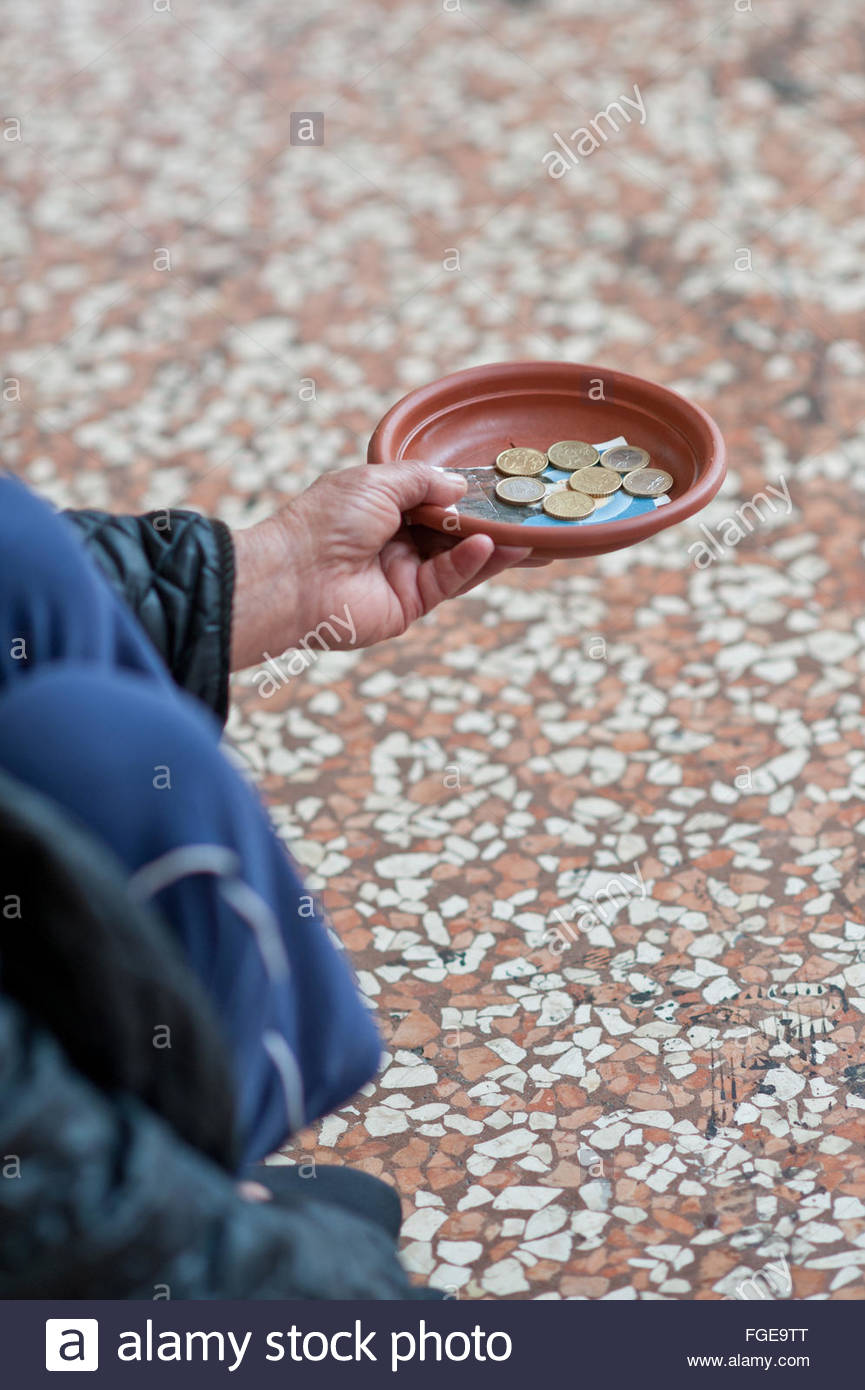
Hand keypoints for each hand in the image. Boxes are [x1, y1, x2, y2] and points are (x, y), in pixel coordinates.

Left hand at [230, 462, 533, 669]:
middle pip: (452, 531)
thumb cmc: (325, 521)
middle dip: (488, 523)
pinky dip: (471, 563)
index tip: (500, 486)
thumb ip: (422, 480)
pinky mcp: (409, 604)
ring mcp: (403, 573)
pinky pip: (448, 580)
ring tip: (527, 535)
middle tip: (527, 514)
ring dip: (491, 546)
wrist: (295, 575)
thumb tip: (460, 486)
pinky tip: (490, 547)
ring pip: (458, 559)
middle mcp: (395, 540)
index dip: (463, 494)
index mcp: (380, 506)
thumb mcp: (377, 482)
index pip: (432, 498)